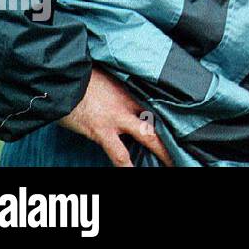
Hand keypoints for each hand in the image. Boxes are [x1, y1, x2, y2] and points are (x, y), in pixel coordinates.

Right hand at [58, 66, 173, 166]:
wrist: (64, 79)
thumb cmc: (83, 77)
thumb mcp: (108, 76)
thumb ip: (121, 86)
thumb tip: (125, 91)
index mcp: (132, 91)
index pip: (159, 105)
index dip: (170, 116)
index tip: (181, 125)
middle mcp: (130, 104)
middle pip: (158, 120)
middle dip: (172, 136)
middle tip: (185, 148)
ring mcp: (117, 118)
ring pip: (147, 136)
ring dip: (160, 150)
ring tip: (171, 163)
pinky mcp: (102, 131)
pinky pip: (118, 153)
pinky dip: (126, 165)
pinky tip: (132, 172)